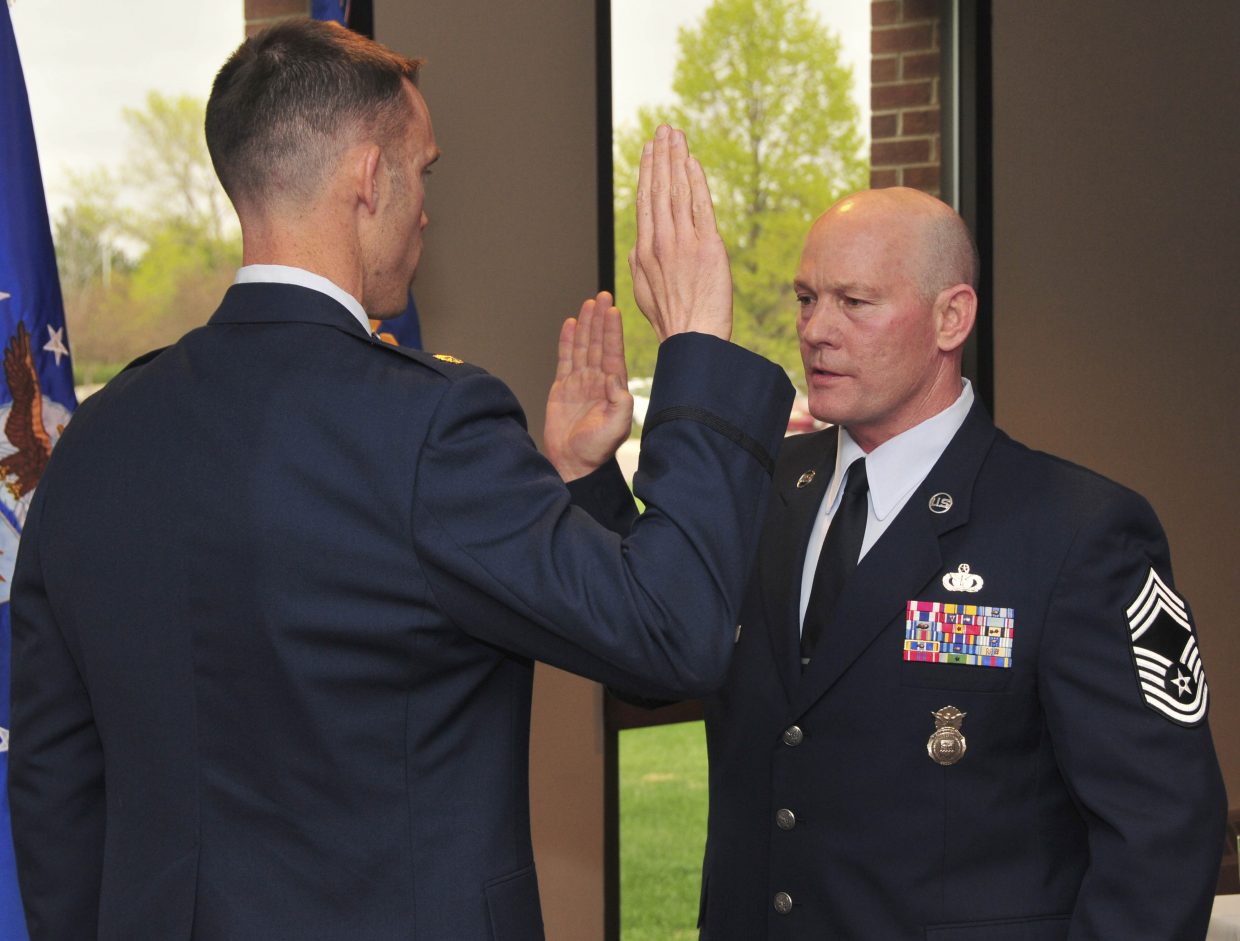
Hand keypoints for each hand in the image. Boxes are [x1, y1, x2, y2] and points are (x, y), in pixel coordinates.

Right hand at [543, 292, 633, 481]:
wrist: (573, 463)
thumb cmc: (596, 449)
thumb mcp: (616, 428)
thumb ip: (620, 403)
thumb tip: (615, 378)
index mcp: (613, 388)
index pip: (613, 352)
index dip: (612, 330)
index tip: (613, 310)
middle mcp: (598, 381)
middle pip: (599, 343)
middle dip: (600, 320)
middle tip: (602, 296)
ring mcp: (580, 383)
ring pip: (583, 347)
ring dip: (586, 326)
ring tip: (588, 304)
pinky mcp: (563, 388)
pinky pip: (566, 359)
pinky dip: (568, 341)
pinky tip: (570, 324)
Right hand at [629, 125, 731, 341]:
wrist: (692, 338)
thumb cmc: (670, 320)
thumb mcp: (644, 291)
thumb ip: (638, 264)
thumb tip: (636, 246)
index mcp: (643, 251)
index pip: (646, 201)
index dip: (648, 172)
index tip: (650, 150)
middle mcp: (660, 242)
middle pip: (660, 189)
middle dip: (661, 155)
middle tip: (664, 129)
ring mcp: (684, 243)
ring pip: (678, 191)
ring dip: (677, 158)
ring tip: (677, 135)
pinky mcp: (708, 247)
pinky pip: (701, 206)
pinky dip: (696, 181)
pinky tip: (693, 161)